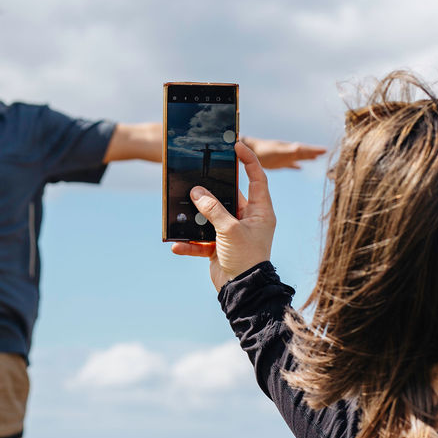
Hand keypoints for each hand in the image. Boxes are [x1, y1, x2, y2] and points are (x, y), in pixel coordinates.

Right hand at [171, 141, 275, 290]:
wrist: (242, 292)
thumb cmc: (246, 259)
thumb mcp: (230, 229)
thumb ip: (213, 209)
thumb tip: (197, 193)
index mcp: (260, 211)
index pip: (257, 178)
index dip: (248, 160)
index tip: (236, 146)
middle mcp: (247, 220)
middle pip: (228, 196)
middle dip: (211, 190)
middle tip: (197, 176)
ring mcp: (232, 233)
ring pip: (210, 217)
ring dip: (196, 217)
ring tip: (181, 210)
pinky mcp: (219, 247)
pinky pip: (201, 240)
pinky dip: (189, 243)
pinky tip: (176, 245)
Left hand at [241, 137, 325, 169]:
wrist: (247, 149)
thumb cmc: (261, 150)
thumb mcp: (276, 150)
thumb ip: (288, 150)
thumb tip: (299, 146)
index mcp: (288, 149)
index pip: (304, 149)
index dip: (314, 150)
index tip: (325, 150)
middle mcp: (286, 152)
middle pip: (303, 152)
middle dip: (313, 152)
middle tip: (326, 151)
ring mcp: (281, 157)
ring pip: (297, 157)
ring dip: (307, 157)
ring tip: (317, 157)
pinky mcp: (276, 162)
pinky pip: (288, 164)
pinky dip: (295, 165)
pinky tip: (300, 167)